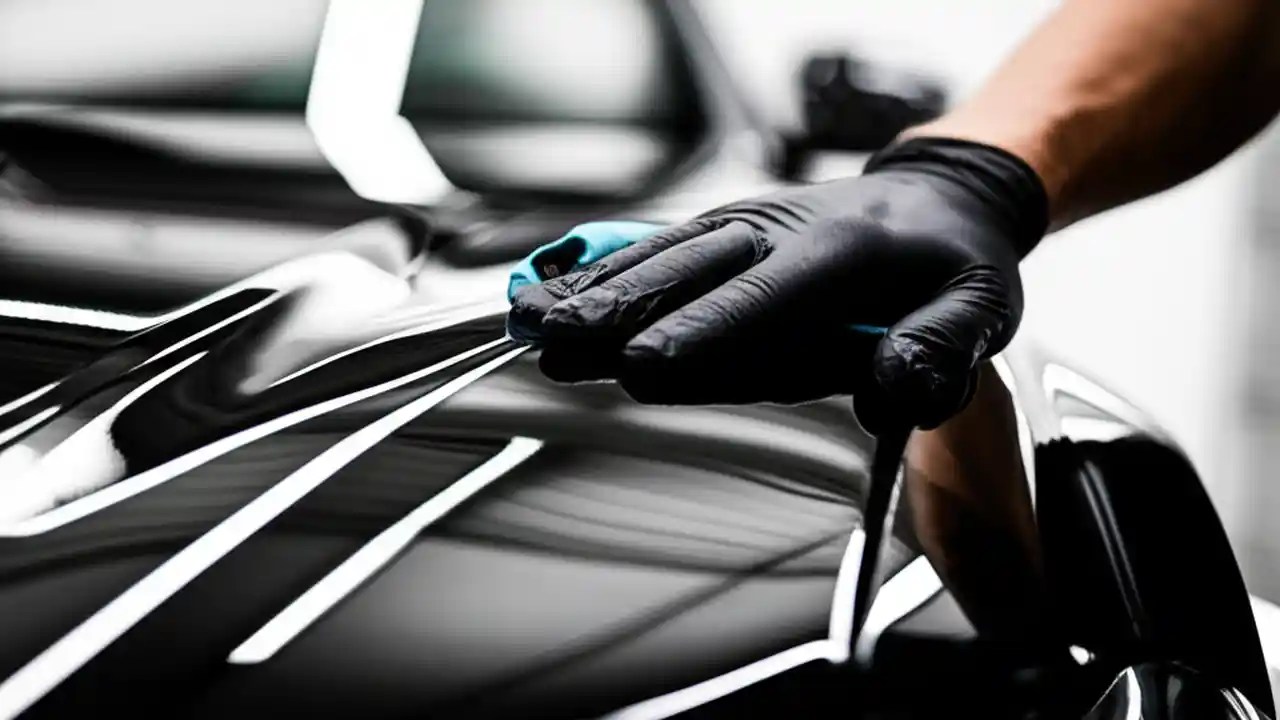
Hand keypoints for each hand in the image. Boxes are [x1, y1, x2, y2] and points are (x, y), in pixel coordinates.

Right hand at [508, 138, 1046, 431]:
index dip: (702, 333)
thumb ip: (943, 348)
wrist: (940, 196)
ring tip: (533, 316)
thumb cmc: (952, 260)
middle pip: (689, 269)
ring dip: (595, 287)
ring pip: (661, 254)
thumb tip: (896, 390)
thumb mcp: (982, 306)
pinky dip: (602, 266)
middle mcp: (779, 231)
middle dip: (621, 307)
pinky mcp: (722, 230)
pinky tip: (554, 285)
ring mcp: (744, 226)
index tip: (644, 365)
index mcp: (843, 253)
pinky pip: (657, 245)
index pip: (763, 299)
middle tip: (558, 339)